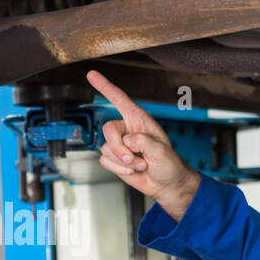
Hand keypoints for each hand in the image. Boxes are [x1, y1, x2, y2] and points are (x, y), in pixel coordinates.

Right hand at [87, 69, 200, 221]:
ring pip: (106, 149)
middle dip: (118, 147)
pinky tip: (133, 170)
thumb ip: (144, 142)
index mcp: (139, 120)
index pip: (120, 99)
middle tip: (132, 159)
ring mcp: (119, 144)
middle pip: (108, 129)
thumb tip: (126, 140)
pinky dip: (119, 169)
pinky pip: (105, 161)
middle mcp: (127, 129)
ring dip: (123, 162)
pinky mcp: (114, 159)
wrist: (166, 184)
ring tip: (141, 165)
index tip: (91, 74)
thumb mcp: (162, 151)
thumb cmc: (169, 164)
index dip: (105, 86)